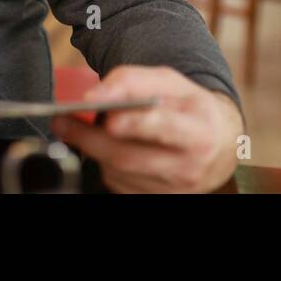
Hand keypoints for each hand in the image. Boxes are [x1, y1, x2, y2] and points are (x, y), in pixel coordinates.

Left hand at [50, 65, 243, 192]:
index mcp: (199, 129)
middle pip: (129, 156)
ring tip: (83, 130)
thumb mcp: (172, 82)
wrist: (218, 145)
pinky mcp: (159, 201)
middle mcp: (189, 165)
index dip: (134, 123)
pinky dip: (106, 165)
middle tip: (63, 122)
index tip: (108, 116)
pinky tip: (110, 149)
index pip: (164, 126)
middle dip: (90, 138)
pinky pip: (119, 185)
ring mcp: (174, 189)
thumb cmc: (190, 108)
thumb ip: (133, 80)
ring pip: (118, 172)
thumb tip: (94, 96)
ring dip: (96, 150)